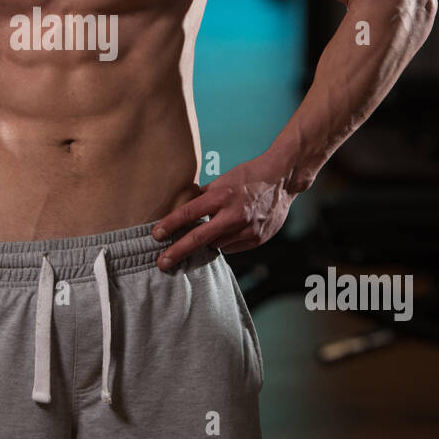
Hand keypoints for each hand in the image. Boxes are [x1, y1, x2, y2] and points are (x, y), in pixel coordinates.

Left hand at [151, 157, 296, 269]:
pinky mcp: (257, 239)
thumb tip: (182, 207)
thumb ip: (204, 196)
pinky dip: (227, 241)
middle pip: (199, 238)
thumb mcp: (223, 179)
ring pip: (216, 245)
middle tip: (161, 263)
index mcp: (222, 196)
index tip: (155, 236)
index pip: (189, 213)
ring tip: (216, 227)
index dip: (170, 225)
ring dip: (209, 241)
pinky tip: (232, 229)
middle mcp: (234, 215)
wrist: (283, 179)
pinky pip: (232, 248)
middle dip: (178, 252)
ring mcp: (247, 230)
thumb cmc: (249, 176)